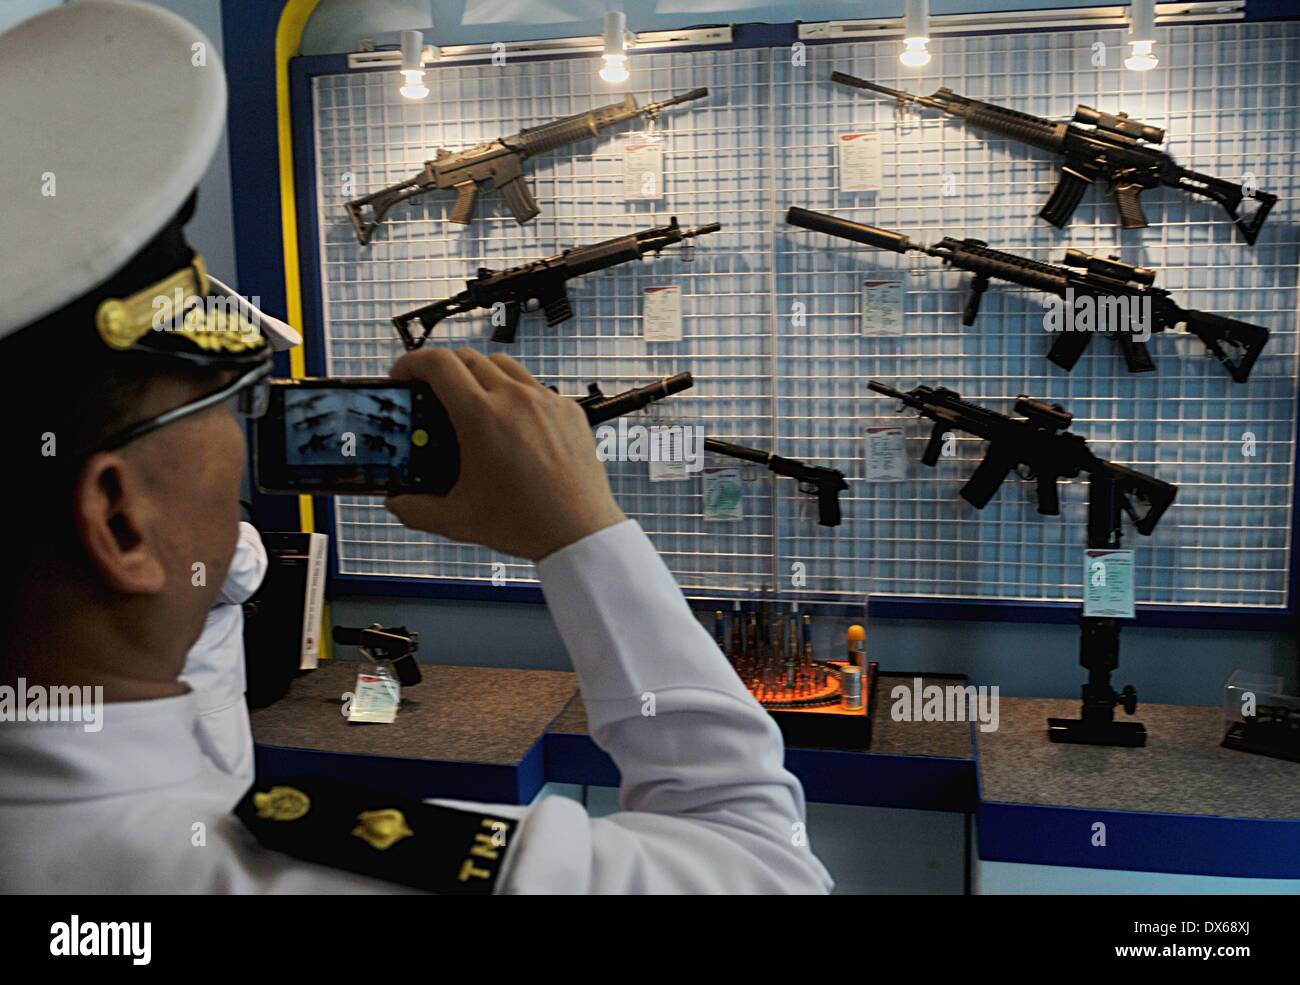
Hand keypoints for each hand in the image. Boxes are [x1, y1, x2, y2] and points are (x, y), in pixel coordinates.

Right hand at [385, 348, 625, 560]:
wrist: (579, 531)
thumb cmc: (527, 523)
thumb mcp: (458, 519)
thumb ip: (416, 509)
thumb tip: (396, 502)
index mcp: (482, 417)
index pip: (438, 363)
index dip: (412, 362)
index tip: (404, 374)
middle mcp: (515, 399)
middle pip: (467, 358)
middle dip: (442, 369)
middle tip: (433, 392)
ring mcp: (545, 401)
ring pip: (503, 365)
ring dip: (479, 374)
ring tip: (472, 402)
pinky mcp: (568, 409)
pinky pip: (535, 386)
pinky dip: (516, 394)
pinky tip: (511, 422)